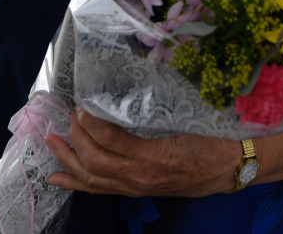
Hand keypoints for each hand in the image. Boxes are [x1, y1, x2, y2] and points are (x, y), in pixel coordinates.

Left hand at [46, 108, 239, 196]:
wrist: (231, 167)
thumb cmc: (214, 140)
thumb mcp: (189, 121)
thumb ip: (158, 112)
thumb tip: (128, 90)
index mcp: (155, 156)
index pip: (111, 139)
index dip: (91, 122)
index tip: (83, 104)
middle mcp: (141, 176)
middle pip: (95, 160)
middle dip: (76, 137)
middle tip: (69, 115)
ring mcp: (137, 187)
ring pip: (93, 178)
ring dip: (68, 160)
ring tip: (50, 142)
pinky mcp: (137, 191)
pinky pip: (101, 190)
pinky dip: (76, 183)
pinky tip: (58, 178)